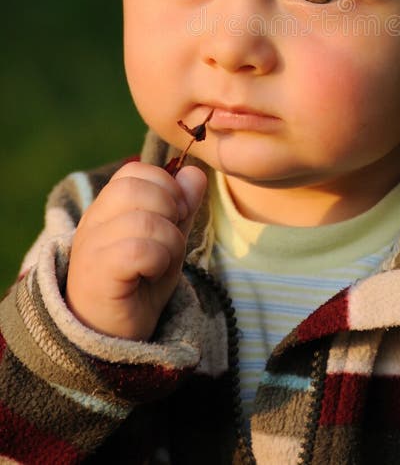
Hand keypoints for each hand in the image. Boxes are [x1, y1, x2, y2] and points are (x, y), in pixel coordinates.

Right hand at [65, 161, 205, 340]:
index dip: (165, 185)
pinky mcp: (98, 274)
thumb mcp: (168, 240)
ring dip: (169, 240)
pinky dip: (158, 260)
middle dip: (169, 206)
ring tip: (163, 261)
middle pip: (133, 186)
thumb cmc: (139, 286)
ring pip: (142, 219)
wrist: (113, 341)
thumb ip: (182, 206)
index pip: (134, 170)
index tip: (177, 214)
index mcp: (107, 208)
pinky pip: (137, 250)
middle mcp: (93, 222)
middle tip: (172, 237)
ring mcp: (91, 247)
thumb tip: (195, 172)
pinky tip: (152, 274)